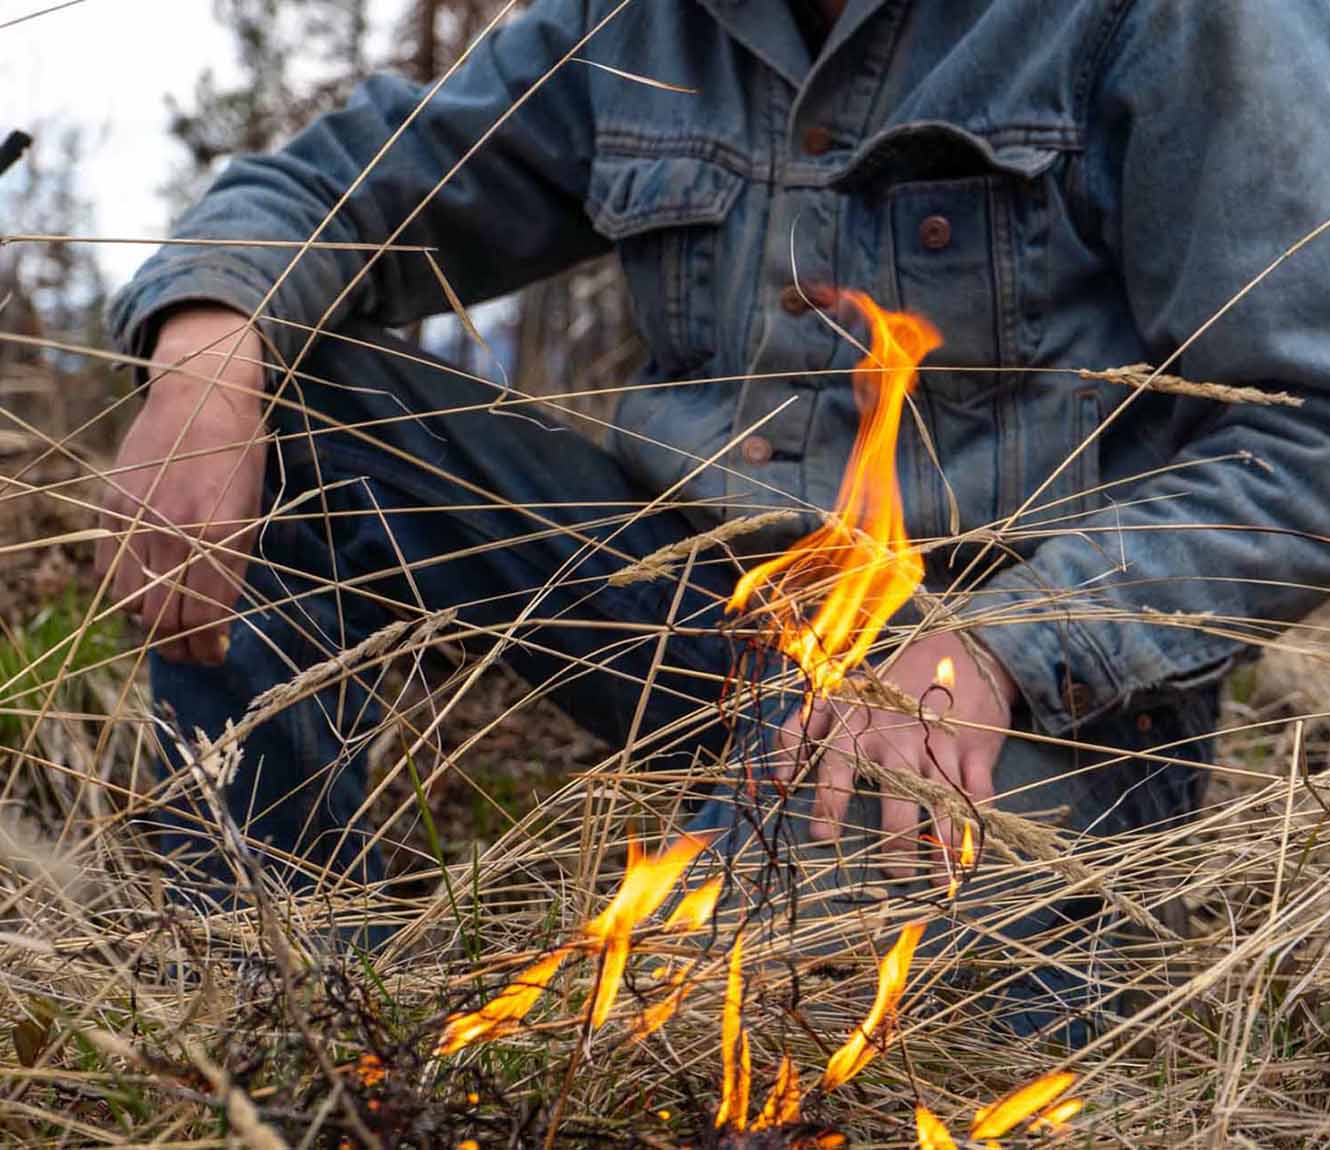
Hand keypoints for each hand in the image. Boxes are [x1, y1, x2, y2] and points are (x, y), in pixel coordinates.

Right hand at [96, 307, 267, 663]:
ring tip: (172, 625)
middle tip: (193, 651)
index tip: (214, 655)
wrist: (200, 395)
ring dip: (151, 623)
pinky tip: (148, 591)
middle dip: (179, 646)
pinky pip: (109, 573)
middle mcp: (173, 531)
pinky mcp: (111, 511)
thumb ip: (232, 564)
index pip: (206, 615)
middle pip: (163, 620)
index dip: (208, 646)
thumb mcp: (252, 510)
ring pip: (131, 603)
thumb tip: (218, 621)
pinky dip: (126, 592)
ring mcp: (135, 521)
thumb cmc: (240, 453)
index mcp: (219, 533)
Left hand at [775, 632, 1017, 877]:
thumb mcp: (833, 697)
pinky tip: (972, 855)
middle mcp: (901, 739)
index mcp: (860, 726)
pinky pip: (979, 793)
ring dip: (943, 842)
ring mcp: (942, 745)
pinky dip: (977, 824)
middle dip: (899, 837)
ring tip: (939, 880)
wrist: (956, 654)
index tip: (823, 839)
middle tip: (894, 873)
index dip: (828, 802)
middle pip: (901, 793)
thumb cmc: (882, 688)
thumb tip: (779, 779)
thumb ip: (799, 733)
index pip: (839, 767)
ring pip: (945, 800)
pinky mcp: (976, 751)